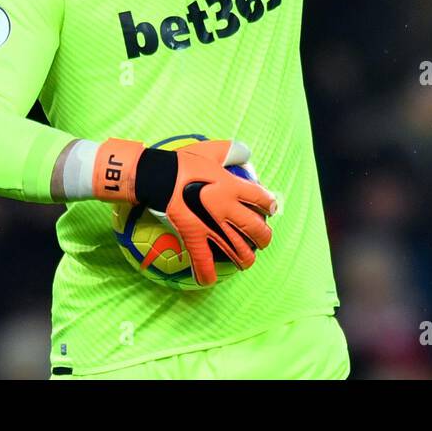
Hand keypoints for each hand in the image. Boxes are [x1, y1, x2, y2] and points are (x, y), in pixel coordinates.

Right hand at [156, 139, 275, 286]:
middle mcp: (228, 208)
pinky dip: (207, 274)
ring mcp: (213, 226)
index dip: (270, 205)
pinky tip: (209, 280)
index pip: (263, 199)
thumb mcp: (212, 150)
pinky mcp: (194, 237)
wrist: (159, 176)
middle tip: (261, 239)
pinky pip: (204, 262)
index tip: (271, 209)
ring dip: (246, 258)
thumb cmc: (184, 162)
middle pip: (257, 229)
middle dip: (263, 238)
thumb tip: (244, 151)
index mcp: (233, 186)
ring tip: (246, 260)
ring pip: (239, 251)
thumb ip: (230, 150)